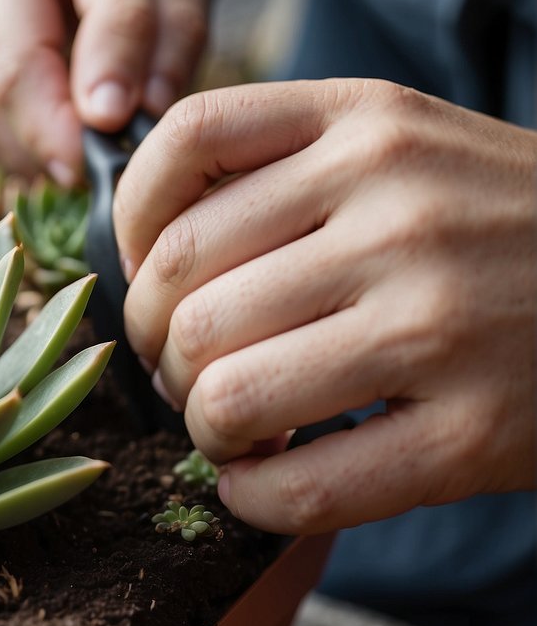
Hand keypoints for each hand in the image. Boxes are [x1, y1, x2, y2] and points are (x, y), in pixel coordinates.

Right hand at [0, 0, 243, 183]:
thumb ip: (164, 35)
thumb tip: (116, 123)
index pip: (34, 54)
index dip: (72, 124)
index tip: (115, 167)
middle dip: (57, 148)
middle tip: (112, 170)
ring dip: (39, 152)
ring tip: (96, 146)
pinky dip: (22, 139)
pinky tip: (67, 127)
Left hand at [114, 79, 536, 532]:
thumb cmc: (494, 228)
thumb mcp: (400, 150)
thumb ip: (280, 171)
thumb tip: (143, 257)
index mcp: (368, 125)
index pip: (187, 143)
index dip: (131, 226)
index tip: (145, 276)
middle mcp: (399, 207)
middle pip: (184, 295)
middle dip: (160, 354)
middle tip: (189, 373)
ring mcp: (438, 319)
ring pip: (224, 394)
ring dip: (202, 430)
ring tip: (232, 426)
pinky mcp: (474, 432)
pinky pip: (296, 488)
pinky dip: (248, 500)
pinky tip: (258, 483)